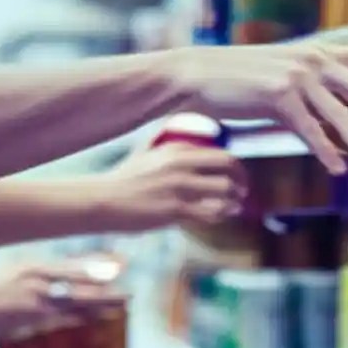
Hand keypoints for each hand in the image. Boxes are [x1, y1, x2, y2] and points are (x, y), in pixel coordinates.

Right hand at [0, 258, 127, 337]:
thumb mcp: (13, 274)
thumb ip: (37, 278)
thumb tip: (56, 285)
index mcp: (34, 266)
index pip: (73, 267)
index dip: (96, 268)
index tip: (117, 269)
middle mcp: (39, 279)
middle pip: (81, 282)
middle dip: (106, 286)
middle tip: (129, 291)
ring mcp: (37, 297)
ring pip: (78, 299)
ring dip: (101, 303)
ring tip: (123, 305)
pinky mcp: (34, 315)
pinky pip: (65, 315)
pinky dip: (83, 316)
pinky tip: (99, 318)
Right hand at [93, 143, 247, 230]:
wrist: (103, 201)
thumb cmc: (123, 180)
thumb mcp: (144, 153)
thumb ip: (161, 141)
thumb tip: (171, 130)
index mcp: (176, 149)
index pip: (220, 153)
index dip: (236, 167)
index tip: (237, 176)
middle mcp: (181, 165)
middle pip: (228, 167)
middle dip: (242, 181)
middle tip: (243, 192)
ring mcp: (180, 188)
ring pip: (224, 191)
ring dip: (234, 201)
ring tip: (235, 207)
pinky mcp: (175, 210)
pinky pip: (210, 213)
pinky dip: (220, 215)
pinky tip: (220, 217)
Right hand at [168, 41, 347, 173]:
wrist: (199, 74)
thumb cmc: (242, 81)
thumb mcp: (285, 82)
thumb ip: (316, 96)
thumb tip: (342, 121)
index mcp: (321, 55)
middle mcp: (315, 61)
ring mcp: (297, 77)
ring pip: (338, 113)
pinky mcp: (278, 96)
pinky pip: (310, 129)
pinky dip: (326, 150)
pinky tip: (339, 167)